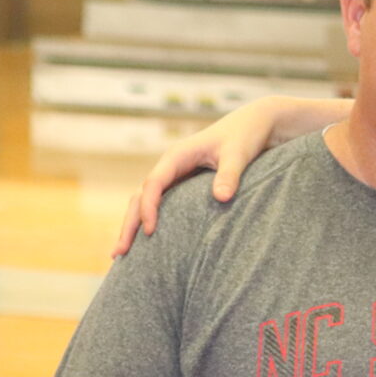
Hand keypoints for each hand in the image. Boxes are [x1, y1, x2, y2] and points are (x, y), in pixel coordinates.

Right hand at [110, 98, 286, 256]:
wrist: (256, 123)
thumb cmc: (245, 135)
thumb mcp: (239, 153)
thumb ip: (229, 174)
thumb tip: (220, 198)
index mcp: (178, 155)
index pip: (154, 184)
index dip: (149, 208)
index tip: (150, 232)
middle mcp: (170, 165)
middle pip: (141, 195)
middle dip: (129, 223)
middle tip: (120, 252)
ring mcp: (175, 174)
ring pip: (145, 200)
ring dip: (134, 224)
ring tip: (122, 254)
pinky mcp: (183, 182)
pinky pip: (161, 202)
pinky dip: (150, 219)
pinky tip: (146, 241)